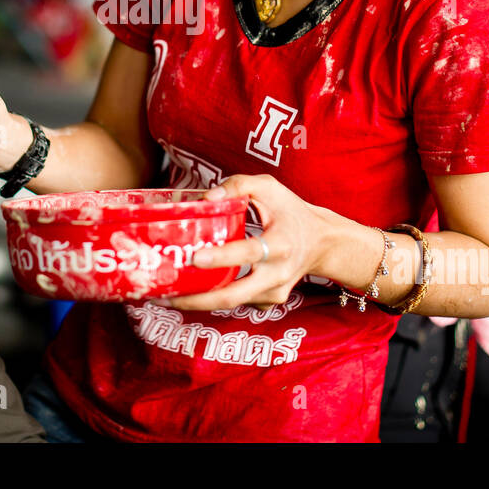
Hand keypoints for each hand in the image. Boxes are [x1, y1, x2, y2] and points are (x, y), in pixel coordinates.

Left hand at [163, 174, 350, 311]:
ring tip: (166, 297)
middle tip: (166, 296)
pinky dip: (215, 297)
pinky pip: (238, 301)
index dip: (222, 257)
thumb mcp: (270, 187)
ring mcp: (275, 291)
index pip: (249, 252)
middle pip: (236, 295)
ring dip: (199, 302)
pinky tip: (193, 290)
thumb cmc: (291, 211)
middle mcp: (278, 273)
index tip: (196, 257)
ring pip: (232, 303)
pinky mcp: (270, 301)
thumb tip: (208, 197)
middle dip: (199, 300)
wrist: (322, 242)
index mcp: (280, 243)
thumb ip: (239, 185)